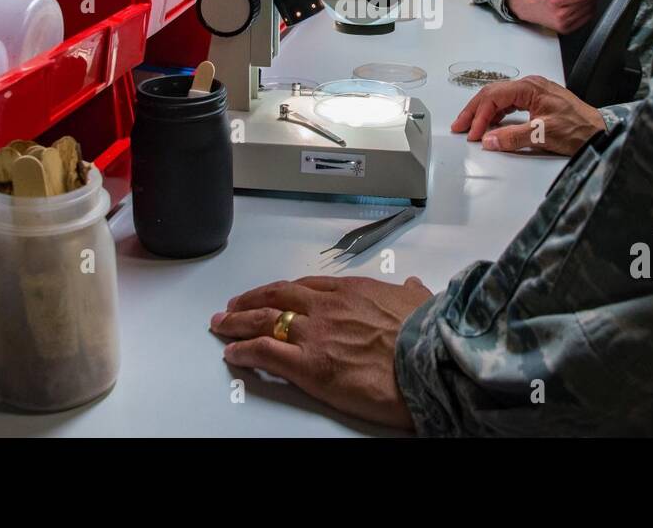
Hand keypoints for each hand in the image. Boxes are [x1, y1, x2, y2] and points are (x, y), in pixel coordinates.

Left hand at [210, 275, 433, 429]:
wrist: (430, 362)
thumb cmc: (427, 335)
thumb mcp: (421, 301)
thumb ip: (411, 293)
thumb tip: (412, 285)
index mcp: (352, 291)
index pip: (305, 285)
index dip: (282, 290)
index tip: (270, 294)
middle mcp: (328, 307)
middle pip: (276, 297)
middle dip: (249, 300)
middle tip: (232, 306)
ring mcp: (316, 335)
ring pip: (263, 321)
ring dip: (237, 322)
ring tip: (222, 325)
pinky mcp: (309, 366)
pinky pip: (265, 353)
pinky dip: (243, 352)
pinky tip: (232, 353)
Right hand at [451, 74, 605, 154]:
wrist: (599, 131)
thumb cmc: (579, 128)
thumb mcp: (543, 134)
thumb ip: (514, 137)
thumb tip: (490, 140)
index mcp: (530, 87)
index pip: (494, 97)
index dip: (480, 116)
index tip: (473, 134)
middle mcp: (530, 86)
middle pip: (492, 94)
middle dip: (474, 111)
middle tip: (460, 126)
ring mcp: (533, 92)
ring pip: (499, 98)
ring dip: (483, 113)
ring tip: (471, 127)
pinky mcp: (536, 101)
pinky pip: (509, 104)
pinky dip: (496, 114)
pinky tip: (491, 125)